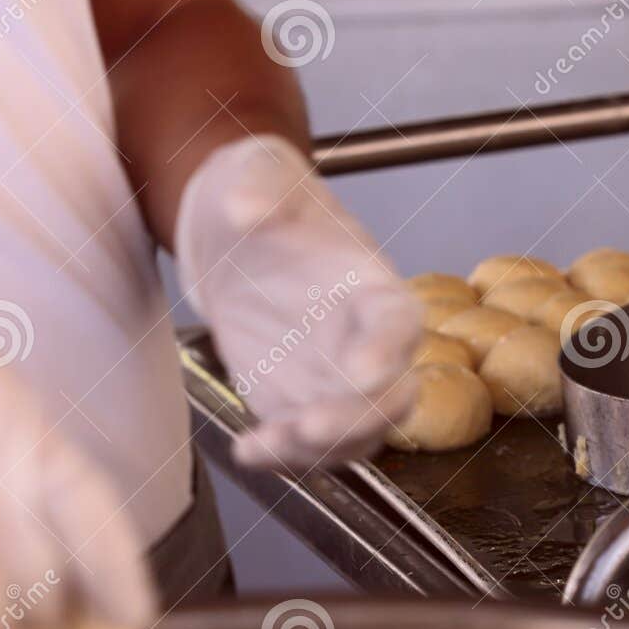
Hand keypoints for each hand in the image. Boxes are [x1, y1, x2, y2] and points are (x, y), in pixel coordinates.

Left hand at [176, 135, 420, 468]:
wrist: (230, 236)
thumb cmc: (261, 195)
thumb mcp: (257, 171)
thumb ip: (260, 186)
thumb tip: (246, 206)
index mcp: (371, 286)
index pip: (399, 323)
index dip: (388, 349)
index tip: (363, 370)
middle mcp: (364, 342)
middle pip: (390, 396)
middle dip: (357, 420)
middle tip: (310, 427)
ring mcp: (332, 381)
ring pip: (353, 434)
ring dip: (320, 450)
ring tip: (269, 444)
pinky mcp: (295, 404)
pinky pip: (302, 446)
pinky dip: (280, 457)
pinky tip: (247, 451)